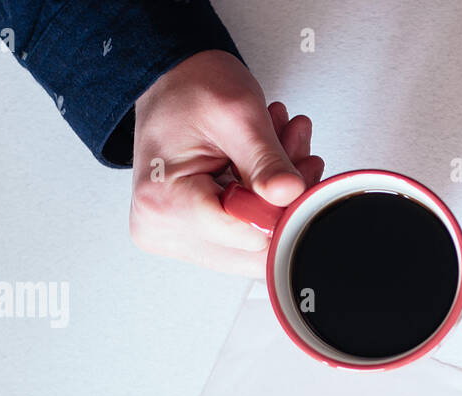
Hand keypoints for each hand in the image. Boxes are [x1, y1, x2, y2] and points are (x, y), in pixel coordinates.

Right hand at [130, 50, 324, 274]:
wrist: (171, 79)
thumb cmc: (189, 87)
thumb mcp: (238, 114)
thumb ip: (268, 161)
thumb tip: (291, 194)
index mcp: (165, 203)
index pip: (247, 237)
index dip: (282, 208)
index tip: (297, 174)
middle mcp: (163, 228)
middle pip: (252, 251)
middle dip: (284, 205)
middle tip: (297, 159)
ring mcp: (176, 236)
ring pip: (253, 244)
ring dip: (276, 201)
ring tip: (281, 152)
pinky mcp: (191, 235)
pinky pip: (243, 236)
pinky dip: (263, 204)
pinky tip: (266, 168)